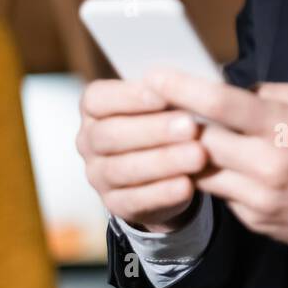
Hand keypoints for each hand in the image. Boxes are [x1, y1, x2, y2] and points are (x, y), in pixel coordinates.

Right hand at [76, 79, 208, 231]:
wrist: (166, 172)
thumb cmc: (166, 123)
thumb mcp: (166, 105)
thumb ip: (171, 94)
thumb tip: (195, 83)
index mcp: (95, 108)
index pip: (98, 98)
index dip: (129, 96)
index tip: (165, 94)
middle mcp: (89, 141)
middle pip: (110, 134)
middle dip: (153, 130)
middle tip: (190, 125)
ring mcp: (97, 175)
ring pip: (122, 169)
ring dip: (163, 162)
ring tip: (198, 155)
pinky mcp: (114, 204)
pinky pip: (134, 200)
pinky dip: (162, 193)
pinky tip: (188, 185)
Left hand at [140, 70, 287, 254]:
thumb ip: (273, 93)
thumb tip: (231, 90)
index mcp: (286, 127)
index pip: (221, 104)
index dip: (181, 88)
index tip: (153, 75)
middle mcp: (269, 165)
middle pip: (198, 139)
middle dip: (172, 121)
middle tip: (152, 105)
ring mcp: (259, 198)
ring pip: (200, 171)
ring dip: (186, 153)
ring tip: (175, 135)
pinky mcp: (255, 221)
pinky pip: (221, 194)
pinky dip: (214, 177)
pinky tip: (217, 164)